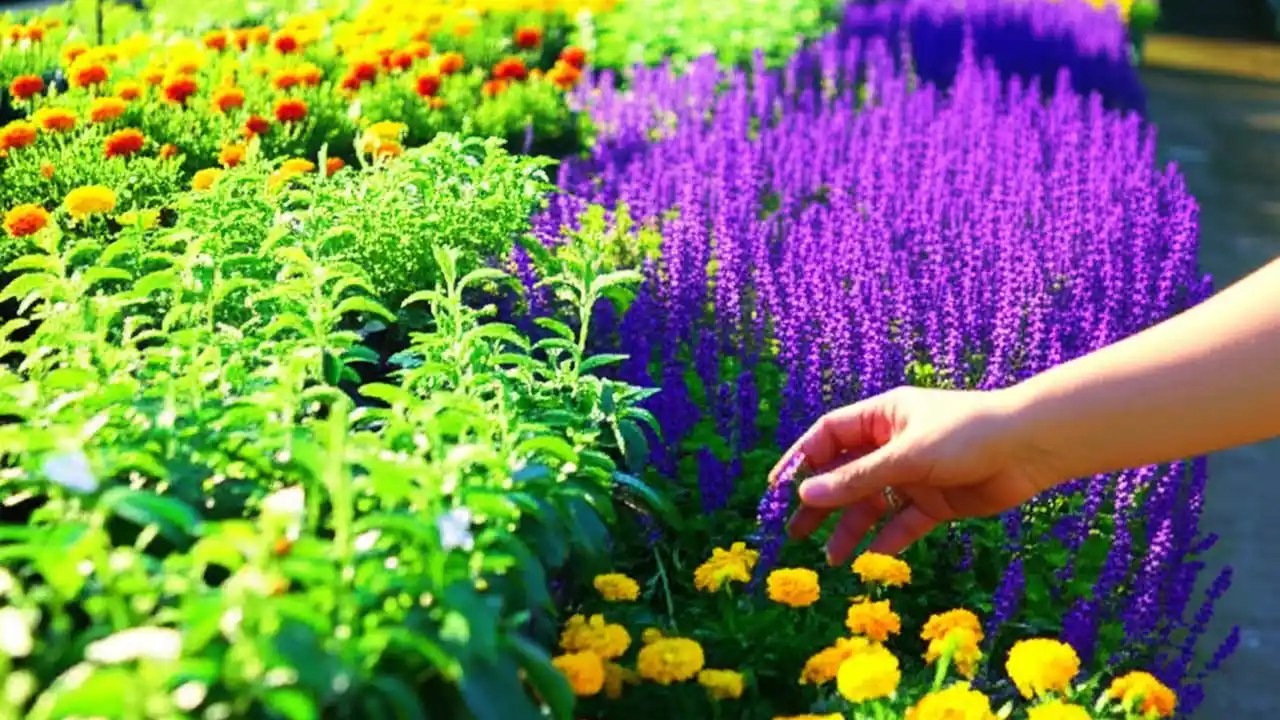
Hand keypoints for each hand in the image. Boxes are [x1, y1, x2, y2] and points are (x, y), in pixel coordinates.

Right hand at [769, 385, 1065, 564]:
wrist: (1031, 448)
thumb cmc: (966, 435)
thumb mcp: (905, 457)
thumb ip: (856, 480)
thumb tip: (805, 496)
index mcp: (880, 418)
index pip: (827, 438)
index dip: (800, 462)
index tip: (777, 490)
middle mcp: (892, 444)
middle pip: (844, 475)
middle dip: (821, 504)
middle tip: (794, 533)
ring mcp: (913, 474)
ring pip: (872, 503)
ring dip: (852, 528)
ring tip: (832, 559)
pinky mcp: (936, 500)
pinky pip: (903, 522)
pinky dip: (888, 539)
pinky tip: (872, 558)